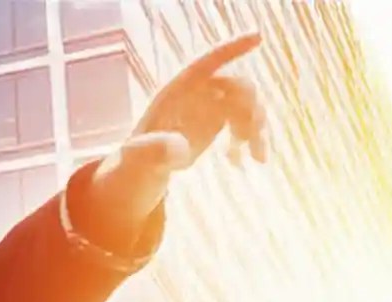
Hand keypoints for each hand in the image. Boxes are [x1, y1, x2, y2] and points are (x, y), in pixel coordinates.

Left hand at [84, 33, 268, 241]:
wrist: (139, 174)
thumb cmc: (133, 164)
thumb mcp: (139, 160)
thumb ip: (154, 152)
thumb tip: (178, 147)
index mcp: (174, 94)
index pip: (205, 65)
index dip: (231, 49)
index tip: (258, 37)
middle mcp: (193, 95)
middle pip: (234, 87)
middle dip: (250, 110)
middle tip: (250, 142)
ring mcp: (206, 107)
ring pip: (245, 104)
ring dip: (257, 127)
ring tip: (257, 158)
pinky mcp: (216, 122)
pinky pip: (244, 121)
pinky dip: (251, 140)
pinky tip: (239, 163)